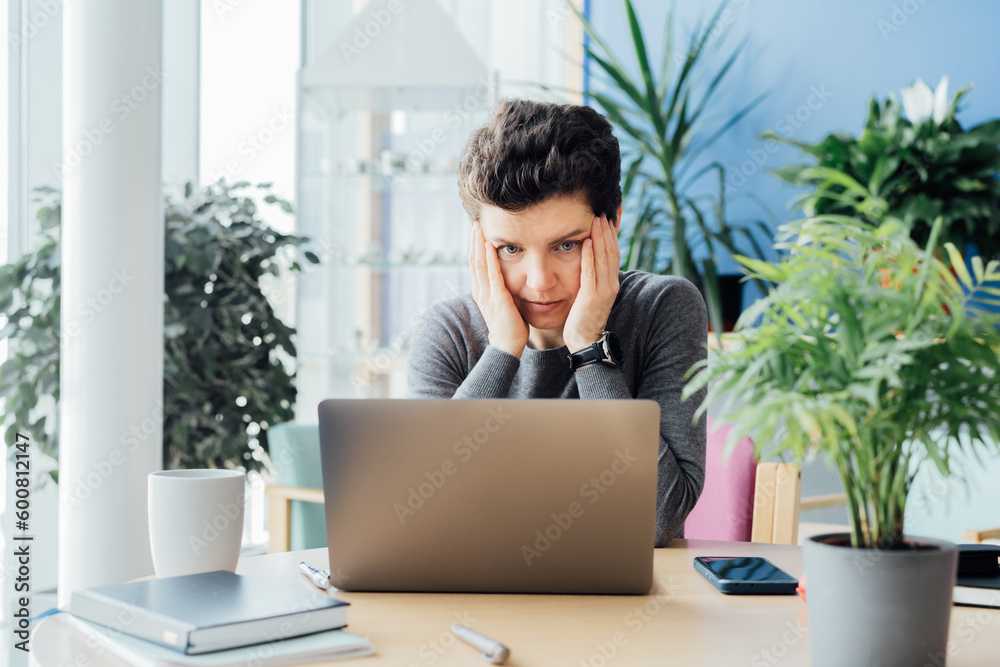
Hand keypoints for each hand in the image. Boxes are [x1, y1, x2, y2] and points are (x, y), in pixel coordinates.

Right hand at [469, 221, 528, 357]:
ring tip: (478, 227)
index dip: (475, 246)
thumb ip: (501, 289)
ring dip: (479, 244)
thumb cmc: (509, 326)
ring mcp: (487, 294)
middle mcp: (481, 290)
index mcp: (481, 291)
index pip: (475, 264)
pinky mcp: (498, 298)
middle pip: (474, 259)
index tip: (477, 230)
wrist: (508, 345)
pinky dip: (490, 258)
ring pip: (479, 263)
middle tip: (475, 221)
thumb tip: (506, 279)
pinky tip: (489, 245)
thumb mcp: (503, 303)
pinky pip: (492, 274)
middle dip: (474, 240)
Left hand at [563, 214, 620, 352]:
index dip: (613, 235)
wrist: (584, 340)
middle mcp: (611, 284)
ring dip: (600, 238)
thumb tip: (588, 259)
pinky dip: (590, 256)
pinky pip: (591, 272)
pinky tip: (588, 242)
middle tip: (602, 211)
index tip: (610, 216)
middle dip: (607, 231)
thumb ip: (592, 277)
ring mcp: (603, 290)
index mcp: (611, 282)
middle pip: (612, 252)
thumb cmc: (584, 317)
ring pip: (604, 259)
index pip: (614, 253)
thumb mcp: (591, 293)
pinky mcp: (591, 297)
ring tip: (596, 219)